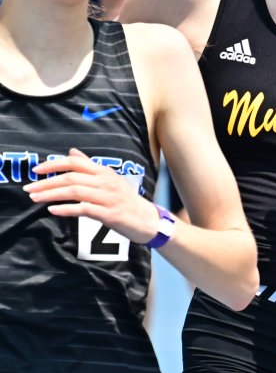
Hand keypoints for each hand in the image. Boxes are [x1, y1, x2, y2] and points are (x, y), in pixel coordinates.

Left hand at [26, 150, 156, 241]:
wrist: (149, 221)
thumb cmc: (127, 201)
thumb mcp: (110, 180)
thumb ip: (90, 166)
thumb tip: (72, 151)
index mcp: (105, 172)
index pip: (76, 162)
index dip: (53, 164)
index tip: (36, 170)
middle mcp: (106, 182)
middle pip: (71, 178)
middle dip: (47, 182)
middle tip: (29, 188)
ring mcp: (109, 198)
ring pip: (75, 192)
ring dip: (52, 195)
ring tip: (36, 199)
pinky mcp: (110, 214)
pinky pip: (84, 209)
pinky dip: (66, 209)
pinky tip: (53, 210)